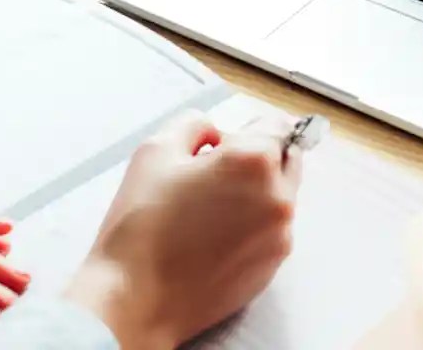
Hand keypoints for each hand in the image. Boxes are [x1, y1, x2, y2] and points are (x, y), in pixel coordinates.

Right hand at [62, 110, 300, 349]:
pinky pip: (272, 231)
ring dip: (257, 193)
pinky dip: (253, 226)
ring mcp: (279, 235)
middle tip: (219, 171)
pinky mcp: (273, 266)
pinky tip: (214, 235)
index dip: (249, 127)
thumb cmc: (140, 228)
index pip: (277, 125)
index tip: (233, 137)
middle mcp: (277, 197)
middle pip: (286, 159)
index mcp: (253, 162)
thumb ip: (195, 124)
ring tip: (209, 208)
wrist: (135, 299)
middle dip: (260, 158)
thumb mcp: (156, 150)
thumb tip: (214, 133)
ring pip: (280, 197)